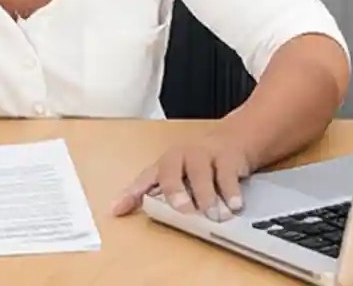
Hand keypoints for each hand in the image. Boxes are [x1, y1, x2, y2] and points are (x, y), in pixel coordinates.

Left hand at [112, 131, 254, 221]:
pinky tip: (233, 204)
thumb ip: (156, 193)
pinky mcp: (228, 156)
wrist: (235, 138)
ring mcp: (205, 154)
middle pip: (171, 170)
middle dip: (174, 189)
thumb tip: (119, 210)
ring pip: (200, 172)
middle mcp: (182, 156)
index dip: (131, 194)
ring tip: (212, 214)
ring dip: (206, 194)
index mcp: (166, 163)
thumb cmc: (200, 163)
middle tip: (182, 209)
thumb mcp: (179, 175)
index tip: (118, 210)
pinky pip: (227, 173)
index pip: (145, 178)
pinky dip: (230, 190)